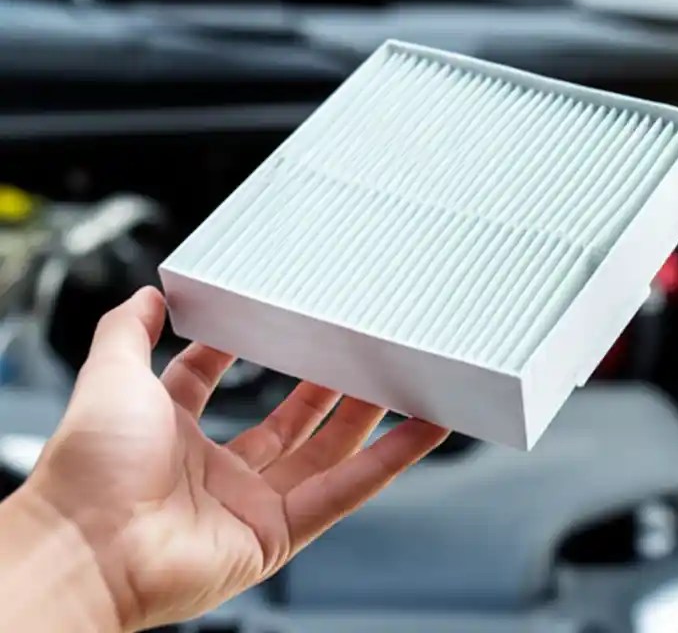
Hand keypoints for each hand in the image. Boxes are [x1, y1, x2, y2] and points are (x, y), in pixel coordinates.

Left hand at [1, 287, 448, 630]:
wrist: (88, 547)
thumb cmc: (89, 471)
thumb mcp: (109, 376)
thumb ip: (128, 332)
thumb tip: (147, 296)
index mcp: (167, 435)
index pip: (210, 383)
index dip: (241, 350)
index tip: (275, 319)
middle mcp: (212, 473)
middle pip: (287, 422)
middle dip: (326, 383)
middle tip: (359, 348)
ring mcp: (249, 506)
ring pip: (326, 454)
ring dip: (368, 417)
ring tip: (404, 378)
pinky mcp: (278, 535)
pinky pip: (345, 492)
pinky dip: (389, 461)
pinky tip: (422, 430)